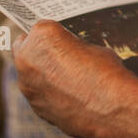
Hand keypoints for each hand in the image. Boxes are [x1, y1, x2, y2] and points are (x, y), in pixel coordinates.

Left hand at [12, 19, 137, 137]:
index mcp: (42, 36)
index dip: (54, 34)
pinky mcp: (35, 107)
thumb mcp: (92, 47)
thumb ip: (72, 47)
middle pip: (26, 49)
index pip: (41, 27)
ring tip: (68, 80)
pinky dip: (49, 94)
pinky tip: (70, 97)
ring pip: (30, 74)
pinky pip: (39, 94)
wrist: (111, 110)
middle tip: (61, 57)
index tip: (63, 40)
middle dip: (41, 52)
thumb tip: (71, 53)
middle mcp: (27, 59)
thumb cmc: (106, 73)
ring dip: (43, 74)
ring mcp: (28, 86)